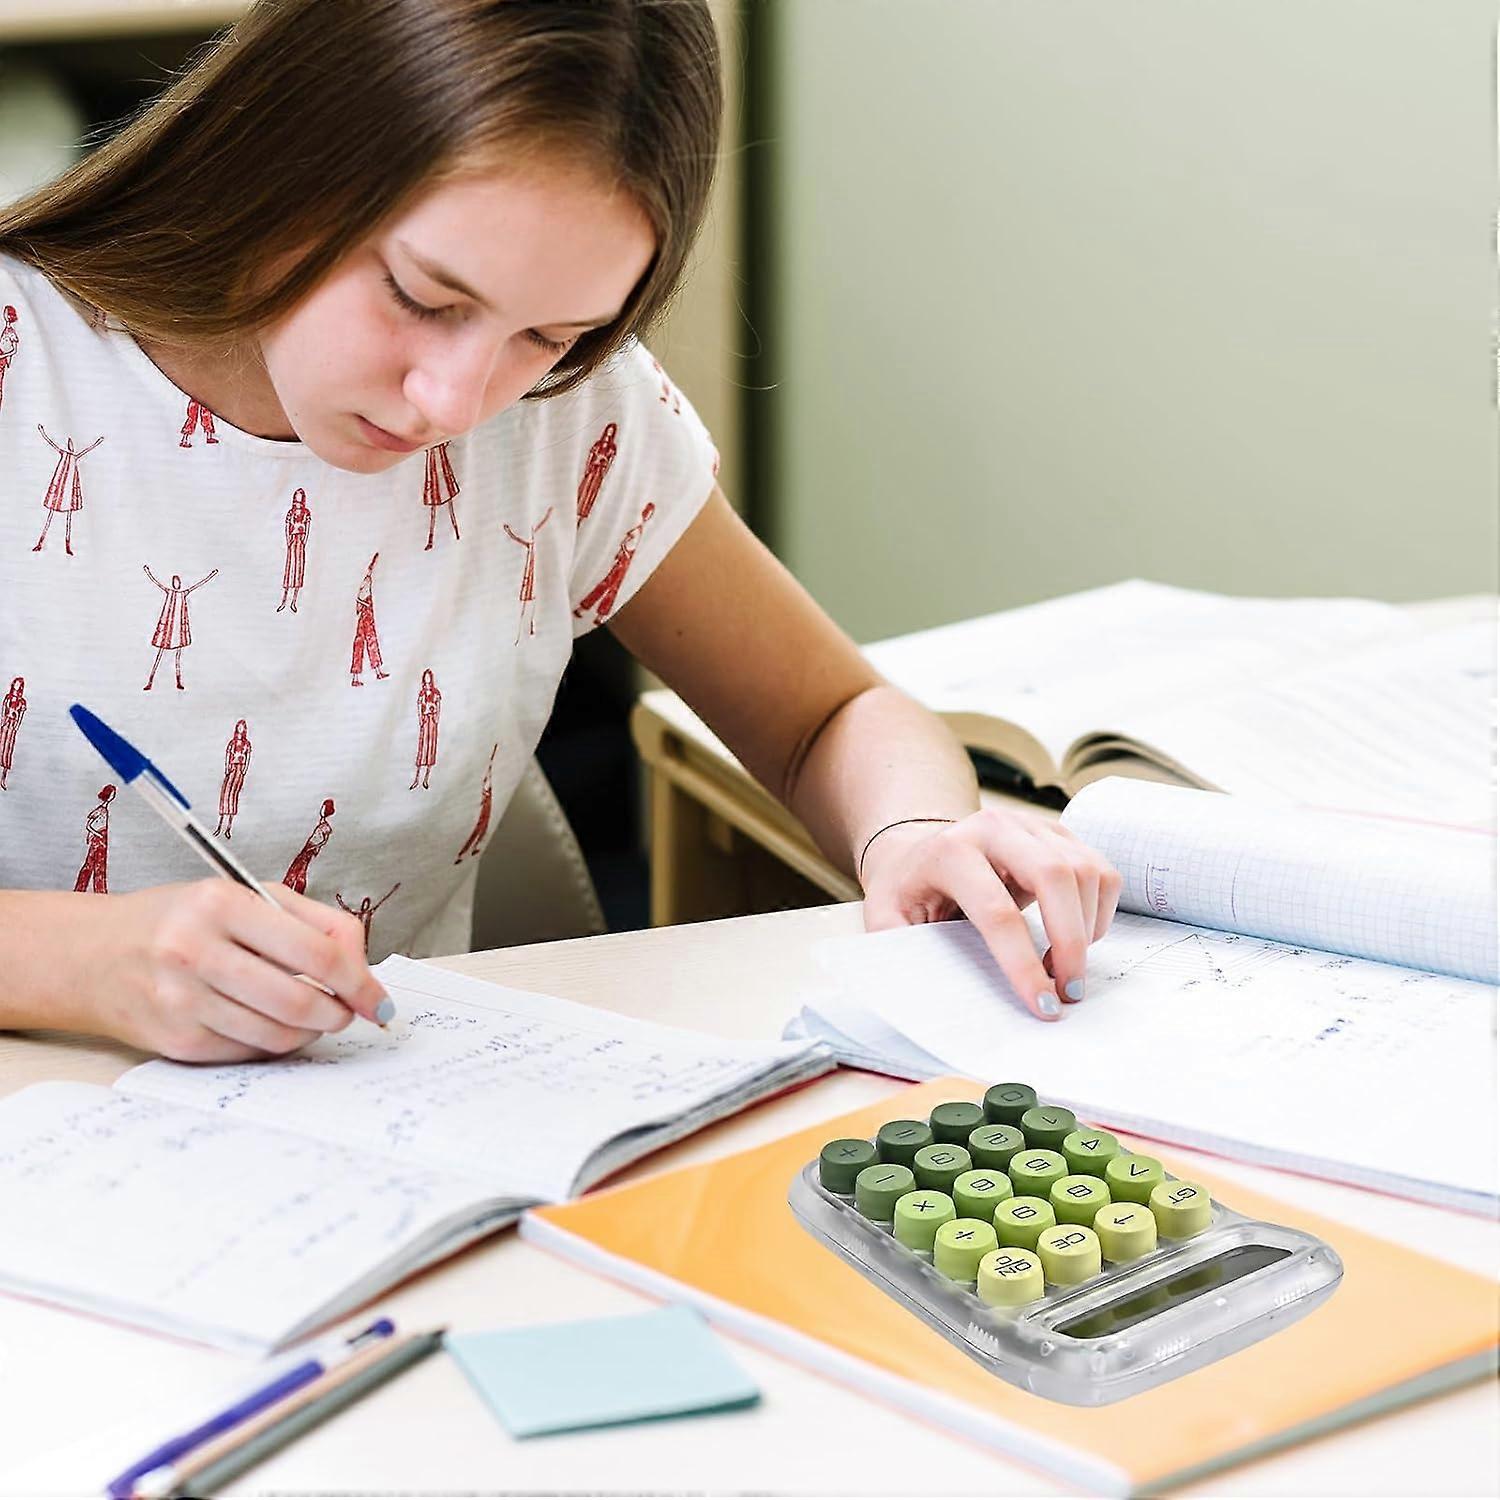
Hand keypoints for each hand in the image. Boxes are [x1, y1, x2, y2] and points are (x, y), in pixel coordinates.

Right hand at [68, 880, 391, 1061]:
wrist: (96, 955)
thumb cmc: (185, 920)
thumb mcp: (247, 896)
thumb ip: (315, 922)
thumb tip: (363, 968)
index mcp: (222, 904)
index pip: (317, 953)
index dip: (359, 982)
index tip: (378, 998)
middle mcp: (196, 951)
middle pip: (300, 1002)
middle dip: (340, 1014)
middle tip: (349, 1011)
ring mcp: (181, 1001)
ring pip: (278, 1035)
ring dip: (311, 1032)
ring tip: (312, 1015)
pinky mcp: (175, 1041)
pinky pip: (248, 1052)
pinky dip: (273, 1043)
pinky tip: (268, 1023)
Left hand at [858, 808, 1121, 1020]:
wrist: (921, 851)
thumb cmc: (908, 891)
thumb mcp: (885, 918)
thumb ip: (897, 948)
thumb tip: (927, 989)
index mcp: (949, 851)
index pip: (997, 911)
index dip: (1023, 963)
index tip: (1043, 1004)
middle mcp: (994, 827)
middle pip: (1054, 876)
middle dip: (1071, 942)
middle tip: (1070, 992)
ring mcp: (1032, 825)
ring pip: (1085, 872)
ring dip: (1087, 930)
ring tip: (1064, 968)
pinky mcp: (1059, 833)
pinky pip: (1101, 871)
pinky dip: (1099, 912)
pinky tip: (1075, 936)